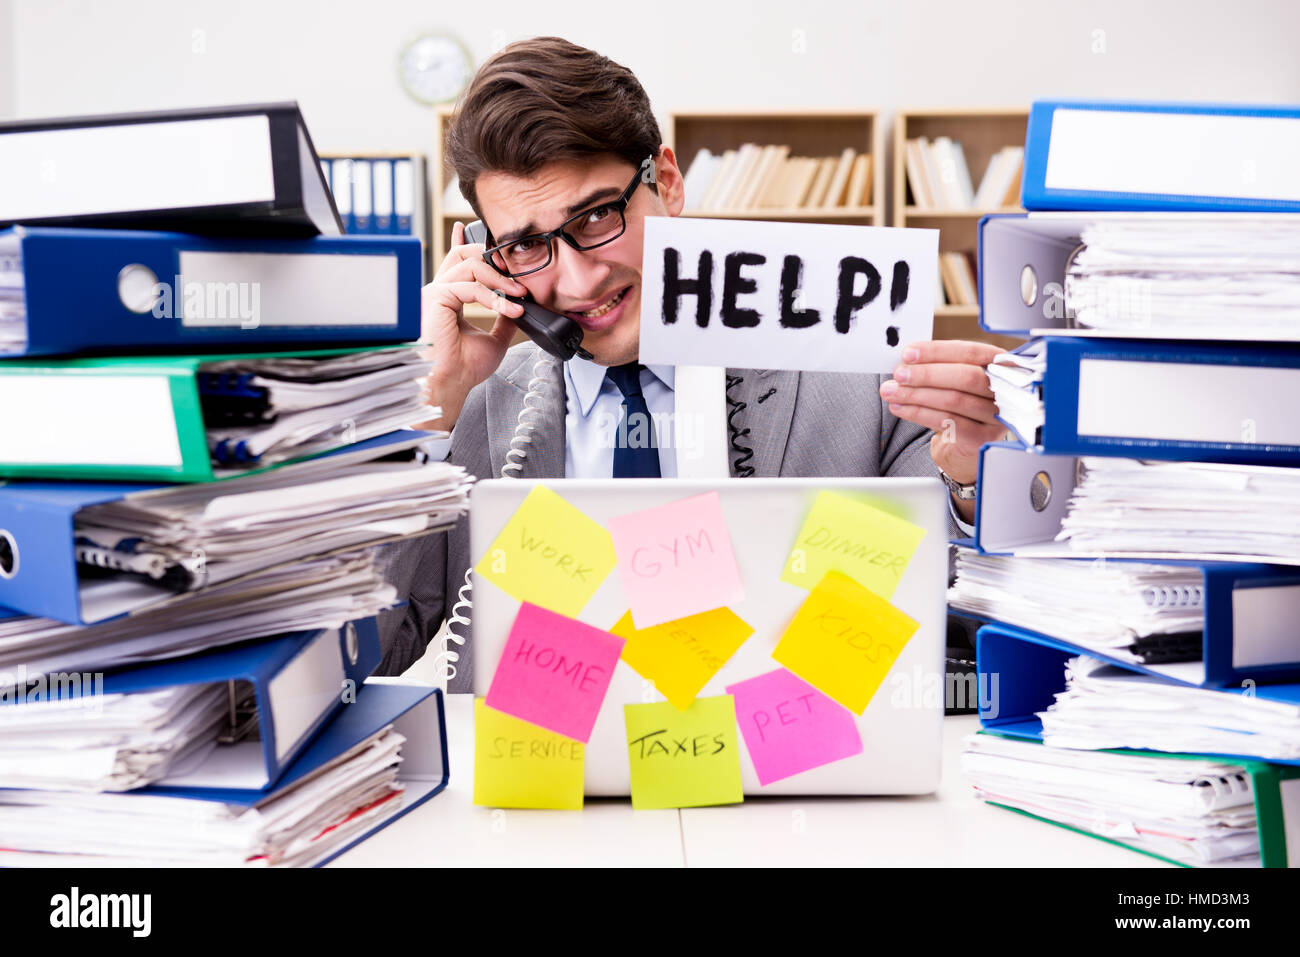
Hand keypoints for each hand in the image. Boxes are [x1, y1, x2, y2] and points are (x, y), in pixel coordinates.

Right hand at [416, 221, 529, 430]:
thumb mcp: (494, 339)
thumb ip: (503, 319)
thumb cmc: (464, 368)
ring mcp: (434, 293)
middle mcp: (438, 292)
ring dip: (501, 280)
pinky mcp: (435, 298)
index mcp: (447, 299)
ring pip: (471, 267)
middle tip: (517, 274)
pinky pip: (470, 287)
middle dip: (493, 259)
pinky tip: (511, 308)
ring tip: (520, 296)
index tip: (483, 233)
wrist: (450, 385)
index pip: (457, 262)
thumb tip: (520, 307)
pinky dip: (495, 297)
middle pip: (464, 255)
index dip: (467, 243)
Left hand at [878, 339, 1007, 517]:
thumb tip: (905, 362)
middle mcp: (1004, 390)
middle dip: (927, 374)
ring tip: (891, 392)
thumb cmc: (959, 406)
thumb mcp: (953, 382)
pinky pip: (947, 422)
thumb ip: (937, 368)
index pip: (971, 352)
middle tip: (899, 374)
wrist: (966, 446)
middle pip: (966, 377)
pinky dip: (919, 413)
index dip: (938, 351)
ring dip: (916, 394)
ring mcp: (996, 416)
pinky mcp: (982, 438)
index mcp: (999, 366)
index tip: (908, 353)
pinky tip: (901, 408)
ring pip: (954, 400)